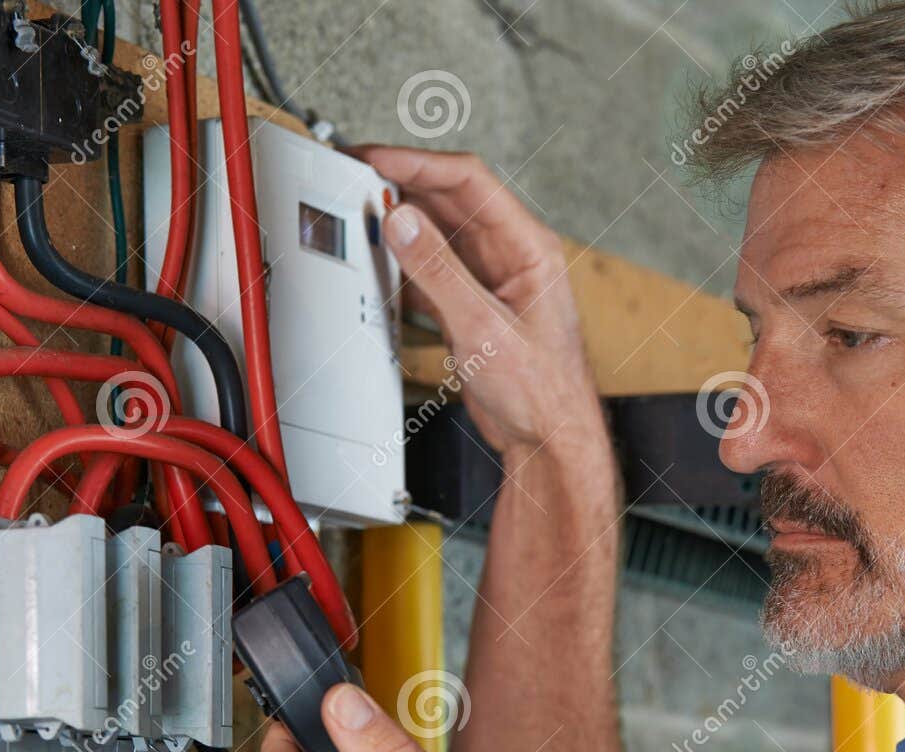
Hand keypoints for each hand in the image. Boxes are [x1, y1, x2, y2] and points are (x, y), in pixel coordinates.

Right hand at [353, 145, 607, 459]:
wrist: (549, 439)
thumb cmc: (542, 391)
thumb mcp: (484, 328)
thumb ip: (440, 272)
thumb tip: (404, 222)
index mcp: (528, 247)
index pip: (469, 180)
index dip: (418, 163)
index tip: (375, 159)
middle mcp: (511, 255)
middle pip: (449, 200)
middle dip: (402, 185)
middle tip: (355, 177)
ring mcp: (490, 279)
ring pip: (437, 234)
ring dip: (400, 225)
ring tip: (361, 215)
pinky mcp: (473, 305)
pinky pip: (432, 270)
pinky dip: (404, 264)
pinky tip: (381, 265)